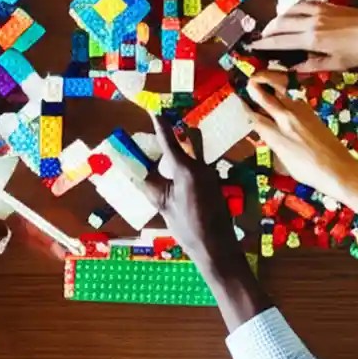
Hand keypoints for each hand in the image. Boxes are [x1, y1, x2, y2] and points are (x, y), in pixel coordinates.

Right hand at [137, 116, 243, 263]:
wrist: (217, 247)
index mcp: (187, 170)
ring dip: (180, 159)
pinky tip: (178, 190)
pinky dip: (186, 173)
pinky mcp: (215, 185)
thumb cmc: (188, 227)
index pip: (170, 142)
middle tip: (161, 145)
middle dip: (177, 138)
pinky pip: (199, 170)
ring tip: (165, 175)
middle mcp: (202, 167)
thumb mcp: (164, 206)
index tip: (155, 111)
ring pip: (194, 156)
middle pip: (190, 141)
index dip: (161, 126)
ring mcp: (211, 175)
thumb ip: (152, 185)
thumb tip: (140, 172)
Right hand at [243, 72, 349, 191]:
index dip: (245, 108)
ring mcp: (301, 114)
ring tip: (263, 78)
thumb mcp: (285, 163)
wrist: (338, 169)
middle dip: (255, 87)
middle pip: (266, 98)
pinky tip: (283, 95)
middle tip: (249, 80)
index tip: (238, 100)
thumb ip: (275, 144)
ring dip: (272, 83)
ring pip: (282, 94)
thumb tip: (268, 134)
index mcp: (277, 136)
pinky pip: (293, 99)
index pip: (255, 117)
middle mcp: (287, 121)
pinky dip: (285, 94)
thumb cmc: (310, 172)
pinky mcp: (312, 113)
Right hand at [249, 2, 357, 71]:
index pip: (280, 42)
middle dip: (266, 32)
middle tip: (260, 39)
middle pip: (279, 24)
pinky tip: (290, 15)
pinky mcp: (325, 5)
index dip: (263, 45)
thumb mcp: (336, 64)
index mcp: (312, 40)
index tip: (252, 47)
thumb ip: (311, 66)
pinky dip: (290, 10)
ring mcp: (318, 11)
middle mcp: (310, 22)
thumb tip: (290, 69)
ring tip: (272, 28)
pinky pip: (301, 4)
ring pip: (288, 12)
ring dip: (276, 20)